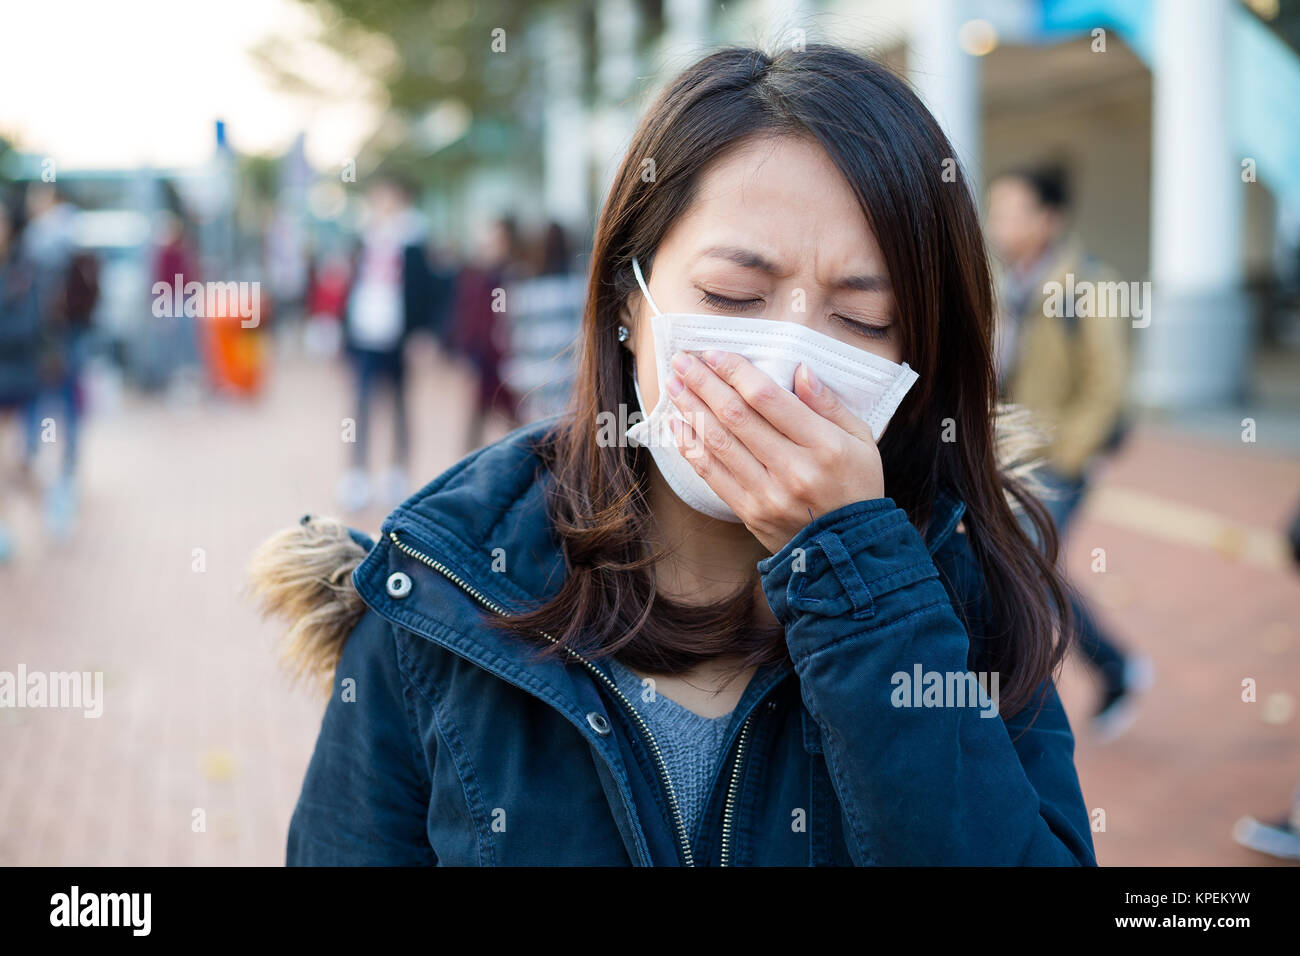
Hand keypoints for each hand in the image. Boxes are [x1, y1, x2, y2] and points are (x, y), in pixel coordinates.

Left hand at [666, 349, 885, 553]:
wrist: (850, 550)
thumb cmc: (857, 486)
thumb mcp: (861, 441)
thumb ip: (829, 405)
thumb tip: (800, 370)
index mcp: (824, 446)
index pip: (769, 399)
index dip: (736, 373)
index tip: (714, 353)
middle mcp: (793, 469)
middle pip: (737, 417)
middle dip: (704, 384)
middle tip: (682, 361)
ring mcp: (768, 494)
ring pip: (719, 443)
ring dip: (692, 410)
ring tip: (674, 385)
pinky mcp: (750, 512)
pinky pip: (712, 475)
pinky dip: (691, 447)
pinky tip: (678, 425)